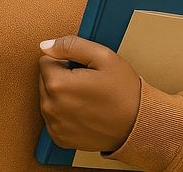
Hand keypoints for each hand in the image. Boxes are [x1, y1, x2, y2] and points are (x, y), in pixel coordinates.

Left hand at [38, 36, 140, 152]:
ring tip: (88, 98)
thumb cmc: (123, 91)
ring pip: (48, 97)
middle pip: (45, 79)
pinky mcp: (59, 138)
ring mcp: (54, 125)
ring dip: (62, 95)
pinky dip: (65, 112)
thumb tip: (45, 45)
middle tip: (88, 83)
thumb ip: (71, 45)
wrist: (137, 125)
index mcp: (58, 85)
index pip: (46, 60)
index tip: (83, 70)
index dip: (66, 60)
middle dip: (62, 77)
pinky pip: (53, 116)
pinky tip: (84, 112)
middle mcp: (50, 107)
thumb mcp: (103, 56)